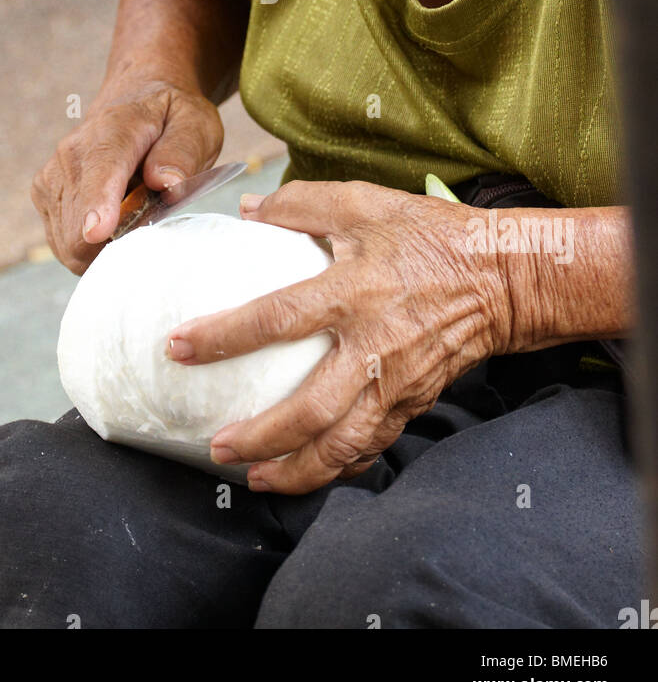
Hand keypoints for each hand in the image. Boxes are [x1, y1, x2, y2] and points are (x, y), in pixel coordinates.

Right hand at [31, 78, 223, 273]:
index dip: (97, 205)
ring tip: (132, 215)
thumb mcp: (195, 124)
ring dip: (103, 245)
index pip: (101, 170)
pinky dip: (89, 244)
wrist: (136, 99)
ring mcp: (53, 174)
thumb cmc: (169, 118)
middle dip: (114, 243)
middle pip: (78, 222)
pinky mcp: (44, 194)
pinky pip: (63, 243)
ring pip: (68, 241)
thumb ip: (182, 151)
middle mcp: (72, 152)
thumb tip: (166, 182)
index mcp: (115, 129)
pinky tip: (113, 219)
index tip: (98, 232)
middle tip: (148, 228)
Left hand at [165, 180, 513, 493]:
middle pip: (311, 408)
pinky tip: (310, 473)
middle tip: (217, 447)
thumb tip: (248, 210)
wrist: (503, 277)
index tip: (179, 347)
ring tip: (255, 478)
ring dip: (296, 469)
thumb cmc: (431, 236)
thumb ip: (302, 204)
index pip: (277, 317)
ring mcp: (396, 381)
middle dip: (260, 436)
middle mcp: (373, 345)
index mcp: (354, 291)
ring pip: (343, 443)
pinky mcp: (413, 401)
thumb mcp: (366, 202)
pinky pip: (372, 446)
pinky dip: (338, 467)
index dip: (224, 336)